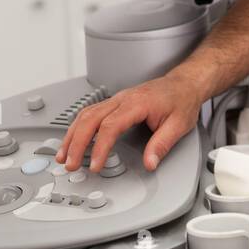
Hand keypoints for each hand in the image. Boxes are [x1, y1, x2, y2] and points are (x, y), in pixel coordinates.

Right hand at [56, 70, 204, 172]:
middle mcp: (122, 99)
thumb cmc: (181, 100)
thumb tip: (149, 163)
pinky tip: (72, 140)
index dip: (100, 147)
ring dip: (72, 135)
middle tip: (71, 164)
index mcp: (137, 103)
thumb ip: (161, 145)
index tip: (96, 165)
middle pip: (90, 119)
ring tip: (64, 156)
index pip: (111, 126)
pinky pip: (90, 113)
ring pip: (85, 114)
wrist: (184, 84)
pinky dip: (77, 127)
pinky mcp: (115, 103)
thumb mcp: (178, 125)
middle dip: (77, 143)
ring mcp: (117, 99)